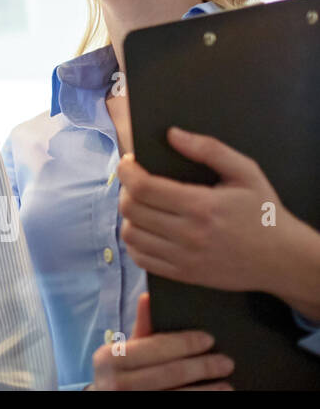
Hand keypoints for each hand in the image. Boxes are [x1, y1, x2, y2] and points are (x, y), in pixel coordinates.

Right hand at [90, 293, 232, 390]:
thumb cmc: (120, 373)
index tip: (209, 338)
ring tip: (227, 385)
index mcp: (110, 358)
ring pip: (180, 395)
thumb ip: (141, 328)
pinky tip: (214, 399)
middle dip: (203, 366)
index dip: (184, 342)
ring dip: (208, 390)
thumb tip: (148, 297)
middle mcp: (116, 383)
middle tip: (226, 362)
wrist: (105, 404)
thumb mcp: (124, 351)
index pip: (154, 347)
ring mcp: (133, 402)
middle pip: (171, 373)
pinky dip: (200, 403)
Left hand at [118, 127, 290, 291]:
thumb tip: (172, 134)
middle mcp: (189, 234)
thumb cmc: (264, 213)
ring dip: (128, 216)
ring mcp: (184, 258)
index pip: (143, 188)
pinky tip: (146, 229)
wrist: (283, 259)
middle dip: (125, 189)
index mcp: (202, 206)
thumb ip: (209, 149)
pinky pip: (141, 258)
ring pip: (131, 235)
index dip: (127, 171)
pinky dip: (135, 242)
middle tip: (135, 181)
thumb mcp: (246, 173)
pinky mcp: (183, 274)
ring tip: (141, 204)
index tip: (129, 162)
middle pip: (131, 210)